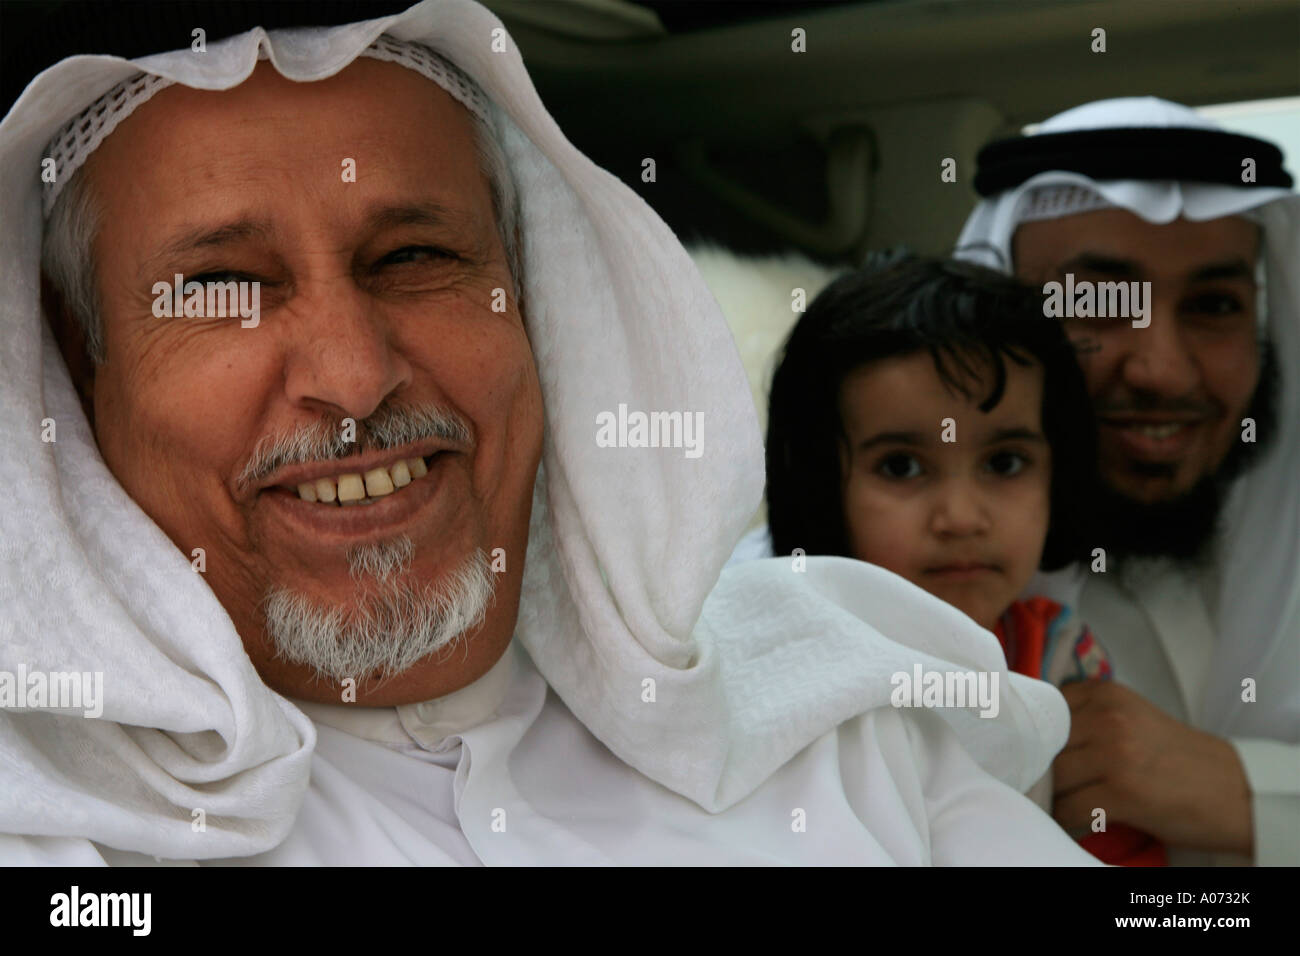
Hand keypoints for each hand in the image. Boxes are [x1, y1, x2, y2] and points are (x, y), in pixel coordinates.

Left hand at [1052, 680, 1252, 855]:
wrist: (1234, 790)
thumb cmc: (1178, 757)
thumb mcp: (1132, 717)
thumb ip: (1087, 716)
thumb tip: (1033, 733)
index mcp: (1107, 694)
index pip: (1044, 709)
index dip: (1034, 734)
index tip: (1031, 751)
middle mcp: (1108, 717)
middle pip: (1044, 743)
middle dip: (1040, 766)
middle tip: (1042, 782)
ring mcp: (1115, 754)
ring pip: (1053, 776)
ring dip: (1052, 794)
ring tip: (1060, 801)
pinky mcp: (1122, 792)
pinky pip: (1070, 808)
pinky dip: (1065, 818)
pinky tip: (1075, 819)